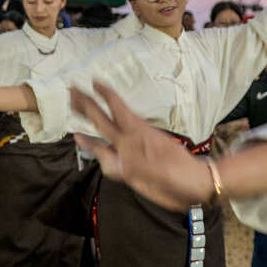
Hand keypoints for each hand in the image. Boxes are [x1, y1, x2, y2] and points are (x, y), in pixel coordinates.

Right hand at [71, 82, 212, 211]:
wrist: (194, 186)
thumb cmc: (182, 175)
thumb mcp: (162, 172)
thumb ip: (139, 166)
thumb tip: (116, 161)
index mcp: (139, 136)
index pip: (117, 110)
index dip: (106, 96)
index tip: (94, 81)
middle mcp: (131, 141)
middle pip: (103, 118)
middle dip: (88, 103)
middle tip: (72, 88)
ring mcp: (129, 152)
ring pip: (103, 131)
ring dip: (88, 118)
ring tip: (74, 105)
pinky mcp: (128, 166)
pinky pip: (105, 153)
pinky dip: (92, 145)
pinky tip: (82, 139)